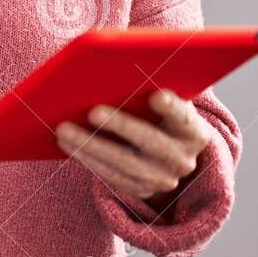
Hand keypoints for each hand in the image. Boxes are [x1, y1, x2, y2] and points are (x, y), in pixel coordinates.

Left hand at [56, 89, 212, 202]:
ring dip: (92, 146)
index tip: (157, 95)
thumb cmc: (157, 116)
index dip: (172, 108)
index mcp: (193, 132)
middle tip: (92, 111)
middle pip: (151, 142)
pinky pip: (111, 176)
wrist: (166, 156)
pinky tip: (67, 144)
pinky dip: (87, 159)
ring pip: (125, 163)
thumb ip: (149, 88)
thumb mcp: (163, 103)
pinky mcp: (141, 190)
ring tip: (64, 129)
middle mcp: (182, 159)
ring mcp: (162, 179)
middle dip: (121, 126)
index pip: (184, 118)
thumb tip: (110, 65)